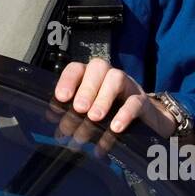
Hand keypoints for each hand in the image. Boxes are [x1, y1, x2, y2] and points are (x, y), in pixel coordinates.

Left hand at [51, 58, 177, 148]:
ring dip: (104, 98)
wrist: (143, 124)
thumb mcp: (88, 113)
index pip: (77, 68)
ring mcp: (127, 85)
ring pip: (116, 78)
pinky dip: (125, 113)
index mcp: (90, 76)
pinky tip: (116, 127)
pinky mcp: (142, 100)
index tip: (61, 98)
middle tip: (79, 109)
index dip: (68, 80)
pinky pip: (135, 101)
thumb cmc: (108, 115)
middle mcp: (108, 75)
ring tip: (94, 117)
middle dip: (87, 88)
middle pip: (98, 67)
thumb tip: (52, 117)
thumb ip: (70, 113)